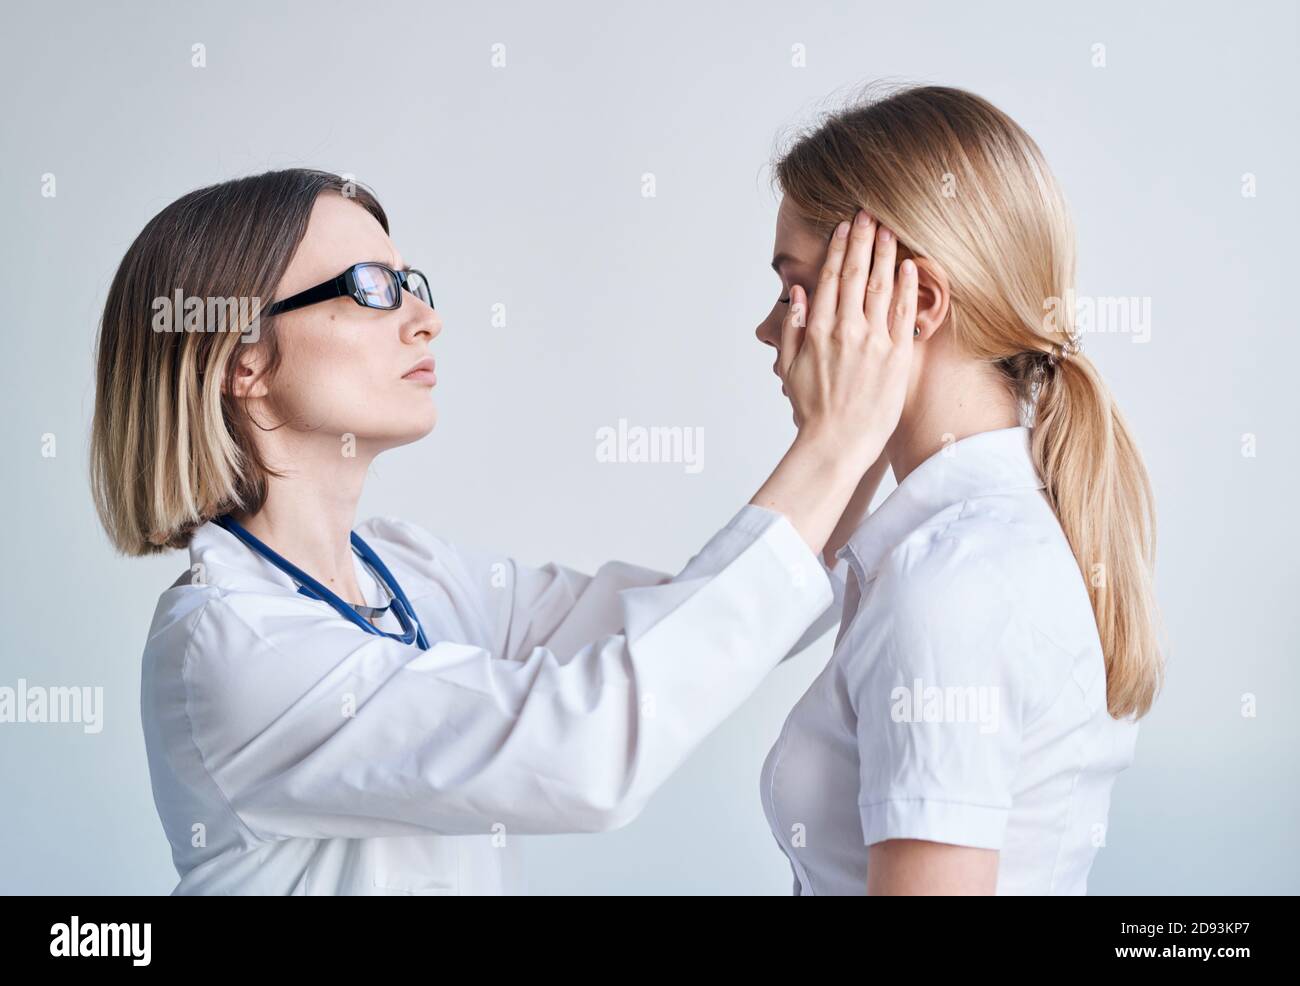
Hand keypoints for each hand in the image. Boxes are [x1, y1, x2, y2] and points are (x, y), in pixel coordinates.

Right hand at [778, 210, 916, 475]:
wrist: (837, 442)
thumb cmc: (812, 410)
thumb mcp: (790, 367)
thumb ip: (795, 327)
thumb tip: (799, 295)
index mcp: (819, 330)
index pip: (830, 279)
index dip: (838, 250)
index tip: (844, 227)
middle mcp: (847, 330)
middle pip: (856, 275)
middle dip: (862, 241)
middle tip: (868, 214)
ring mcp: (874, 342)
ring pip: (881, 287)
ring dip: (885, 254)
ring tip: (889, 229)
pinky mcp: (896, 357)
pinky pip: (905, 314)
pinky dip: (908, 288)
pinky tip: (910, 266)